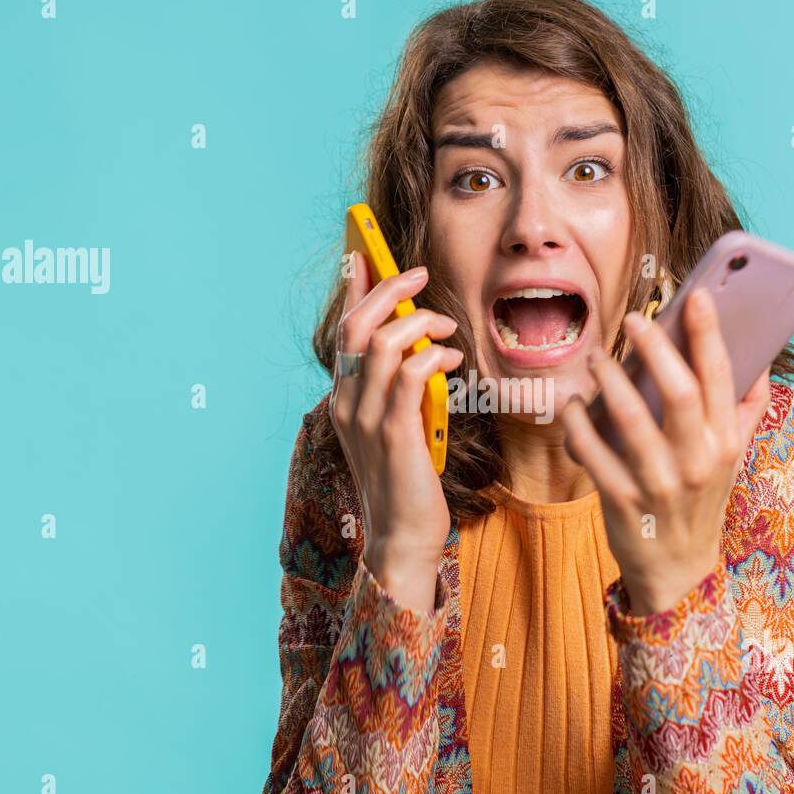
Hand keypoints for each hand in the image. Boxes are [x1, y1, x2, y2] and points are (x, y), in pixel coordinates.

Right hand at [328, 251, 462, 613]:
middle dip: (387, 287)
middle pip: (356, 324)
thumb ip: (397, 390)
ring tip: (444, 326)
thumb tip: (417, 349)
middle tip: (417, 273)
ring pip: (382, 342)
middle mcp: (347, 403)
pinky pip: (411, 374)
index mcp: (343, 400)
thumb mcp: (394, 428)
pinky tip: (451, 358)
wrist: (402, 538)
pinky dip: (432, 355)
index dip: (354, 289)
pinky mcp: (394, 433)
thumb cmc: (406, 483)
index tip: (367, 256)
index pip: (342, 330)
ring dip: (418, 321)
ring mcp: (367, 418)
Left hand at [562, 289, 771, 615]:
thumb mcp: (731, 458)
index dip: (707, 333)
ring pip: (631, 419)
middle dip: (653, 348)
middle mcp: (696, 461)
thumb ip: (745, 409)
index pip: (721, 377)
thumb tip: (762, 358)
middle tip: (632, 319)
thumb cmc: (701, 500)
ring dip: (610, 381)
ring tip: (597, 358)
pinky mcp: (622, 501)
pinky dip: (578, 424)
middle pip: (678, 392)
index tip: (695, 295)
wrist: (679, 571)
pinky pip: (593, 453)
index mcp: (725, 442)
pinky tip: (573, 405)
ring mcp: (658, 483)